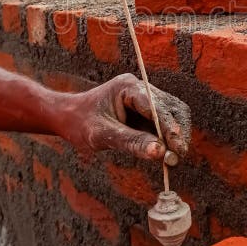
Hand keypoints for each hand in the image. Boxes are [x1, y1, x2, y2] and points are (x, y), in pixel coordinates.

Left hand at [58, 74, 189, 160]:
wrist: (69, 118)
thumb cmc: (80, 124)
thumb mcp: (102, 136)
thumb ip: (132, 142)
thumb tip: (160, 153)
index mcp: (128, 87)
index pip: (157, 106)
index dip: (170, 128)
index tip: (177, 149)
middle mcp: (141, 89)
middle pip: (172, 108)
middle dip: (178, 132)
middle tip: (178, 156)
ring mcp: (145, 98)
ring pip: (173, 115)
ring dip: (176, 135)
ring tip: (173, 158)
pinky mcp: (147, 111)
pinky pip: (165, 123)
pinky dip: (168, 138)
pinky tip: (166, 153)